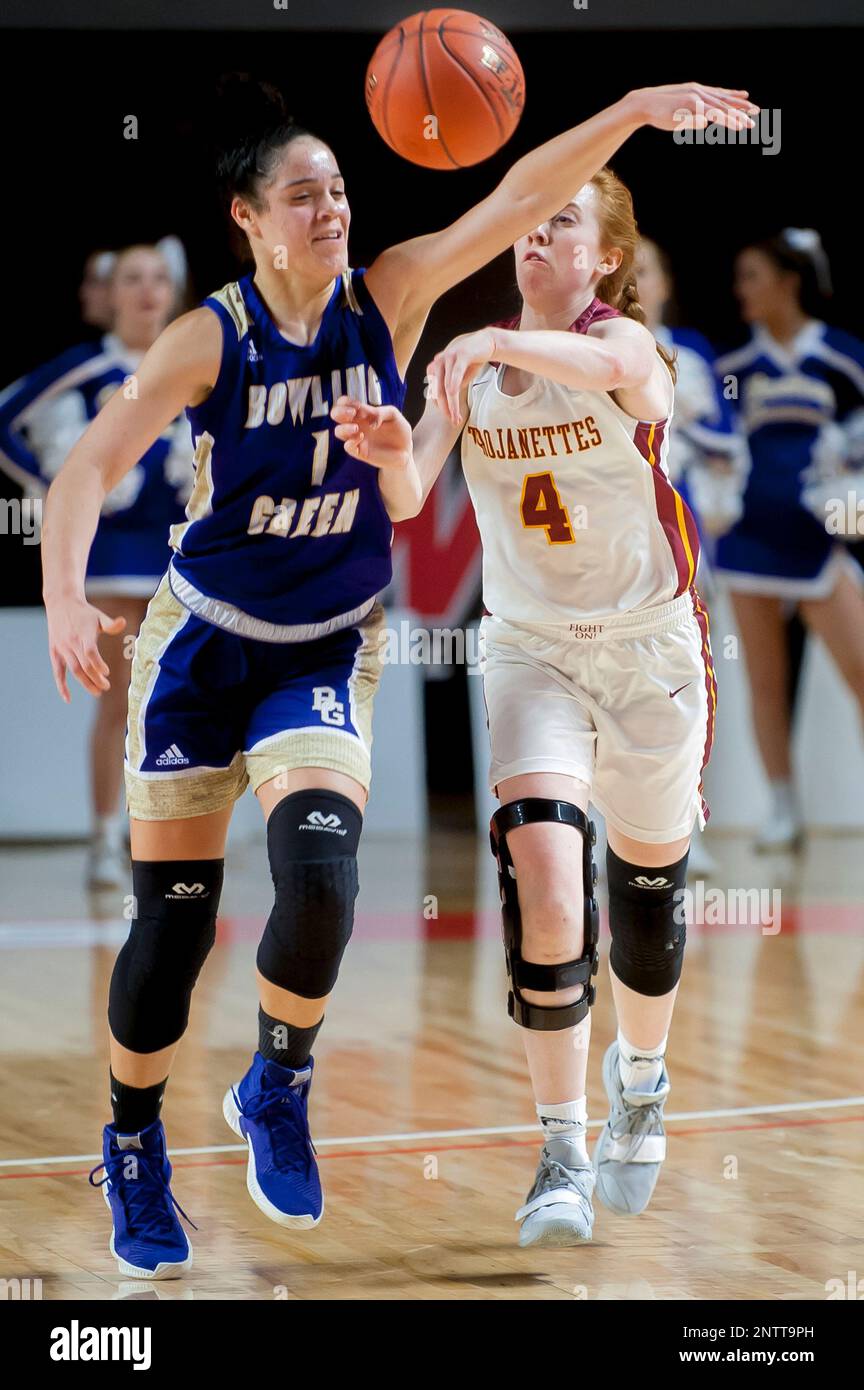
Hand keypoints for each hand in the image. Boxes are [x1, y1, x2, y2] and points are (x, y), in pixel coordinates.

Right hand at [45, 596, 124, 700]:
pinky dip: (61, 686)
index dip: (98, 664)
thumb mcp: (98, 616)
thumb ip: (111, 624)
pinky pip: (58, 672)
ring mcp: (62, 649)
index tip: (107, 672)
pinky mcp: (55, 652)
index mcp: (83, 634)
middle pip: (84, 666)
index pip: (90, 653)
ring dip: (85, 683)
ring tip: (97, 692)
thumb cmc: (84, 612)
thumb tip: (123, 622)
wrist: (61, 603)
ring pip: (74, 670)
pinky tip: (68, 698)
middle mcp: (71, 643)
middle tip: (106, 687)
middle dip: (96, 679)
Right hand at [331, 396, 412, 469]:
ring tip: (357, 428)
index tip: (358, 406)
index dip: (345, 402)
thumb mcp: (393, 415)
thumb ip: (381, 412)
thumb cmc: (398, 430)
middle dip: (339, 411)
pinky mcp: (360, 452)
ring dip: (344, 428)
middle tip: (352, 413)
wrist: (406, 450)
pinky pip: (348, 447)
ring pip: (338, 431)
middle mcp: (356, 424)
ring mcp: (357, 438)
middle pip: (335, 414)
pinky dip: (351, 442)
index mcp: (362, 413)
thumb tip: (369, 421)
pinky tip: (361, 438)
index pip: (344, 403)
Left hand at [426, 328, 495, 425]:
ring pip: (446, 388)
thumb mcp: (460, 376)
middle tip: (453, 421)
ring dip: (451, 405)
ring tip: (456, 418)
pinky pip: (455, 378)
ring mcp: (448, 358)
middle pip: (437, 392)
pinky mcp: (460, 355)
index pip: (434, 392)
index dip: (441, 407)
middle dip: (445, 409)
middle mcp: (438, 362)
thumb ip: (452, 387)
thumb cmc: (472, 360)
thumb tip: (448, 403)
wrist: (487, 342)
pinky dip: (455, 393)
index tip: (451, 418)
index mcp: (435, 367)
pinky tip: (456, 405)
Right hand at [627, 82, 758, 132]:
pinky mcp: (694, 106)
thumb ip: (695, 119)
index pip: (720, 96)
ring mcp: (697, 99)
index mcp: (698, 94)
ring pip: (722, 109)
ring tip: (751, 123)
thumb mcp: (681, 116)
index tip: (747, 100)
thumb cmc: (659, 112)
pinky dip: (728, 120)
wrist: (644, 105)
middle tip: (757, 111)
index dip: (734, 98)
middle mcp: (700, 93)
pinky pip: (715, 114)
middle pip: (725, 101)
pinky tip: (738, 125)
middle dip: (741, 107)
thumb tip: (705, 124)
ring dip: (738, 117)